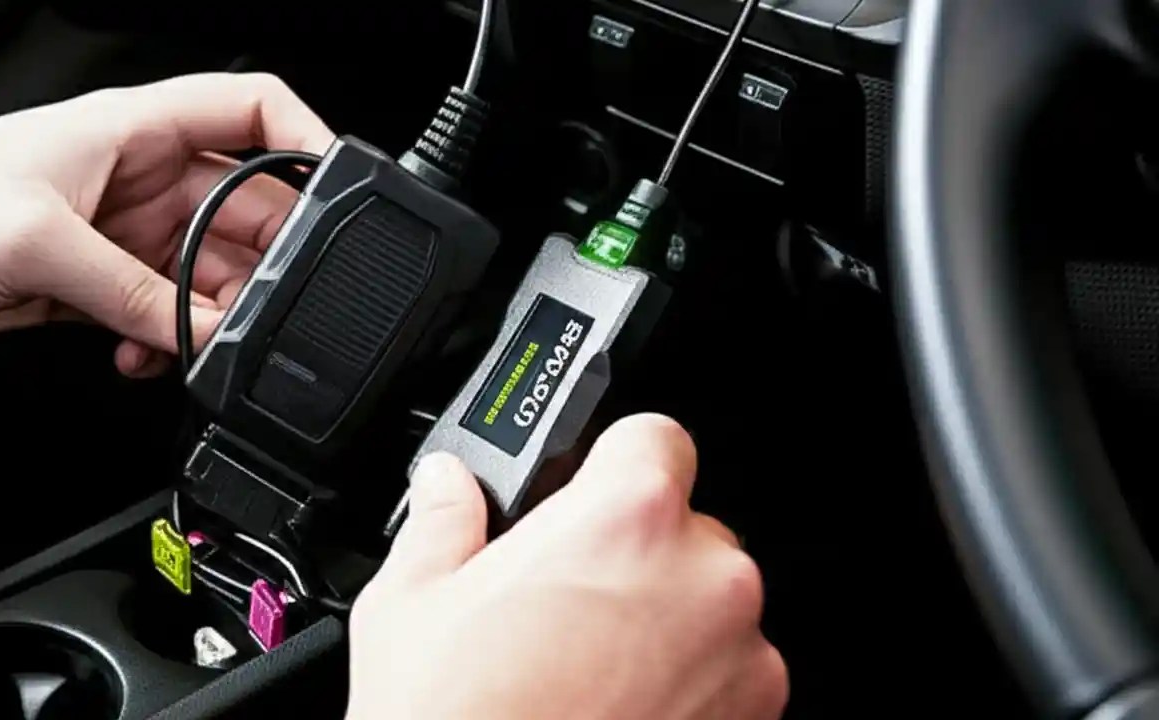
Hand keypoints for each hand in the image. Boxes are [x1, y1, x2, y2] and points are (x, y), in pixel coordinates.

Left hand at [0, 73, 332, 375]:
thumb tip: (212, 330)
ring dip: (213, 313)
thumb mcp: (43, 245)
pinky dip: (170, 339)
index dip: (307, 141)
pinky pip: (167, 311)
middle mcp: (140, 176)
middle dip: (266, 259)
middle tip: (270, 306)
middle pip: (247, 205)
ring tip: (196, 343)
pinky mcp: (101, 280)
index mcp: (134, 130)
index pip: (251, 110)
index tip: (343, 192)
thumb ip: (140, 295)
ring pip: (211, 269)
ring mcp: (125, 230)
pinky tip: (148, 356)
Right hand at [348, 414, 787, 719]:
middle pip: (682, 524)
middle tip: (563, 596)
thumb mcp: (413, 604)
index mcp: (626, 517)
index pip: (654, 436)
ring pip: (709, 600)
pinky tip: (615, 705)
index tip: (584, 491)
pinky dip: (689, 680)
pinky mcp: (756, 717)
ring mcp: (742, 654)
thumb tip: (448, 482)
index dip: (612, 460)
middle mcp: (705, 577)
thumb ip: (444, 518)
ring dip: (664, 617)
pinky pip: (729, 669)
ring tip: (584, 664)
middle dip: (629, 550)